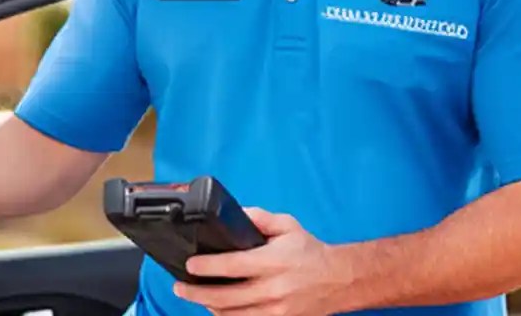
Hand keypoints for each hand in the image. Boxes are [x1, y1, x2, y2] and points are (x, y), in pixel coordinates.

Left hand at [175, 208, 351, 315]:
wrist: (340, 279)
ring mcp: (276, 309)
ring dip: (208, 307)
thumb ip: (259, 218)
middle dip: (197, 293)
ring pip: (233, 315)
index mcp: (273, 261)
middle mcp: (273, 288)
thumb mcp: (287, 226)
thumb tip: (237, 214)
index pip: (232, 265)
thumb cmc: (311, 252)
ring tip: (193, 297)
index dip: (207, 266)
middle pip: (226, 297)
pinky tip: (216, 309)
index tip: (190, 264)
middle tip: (179, 287)